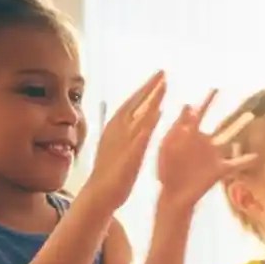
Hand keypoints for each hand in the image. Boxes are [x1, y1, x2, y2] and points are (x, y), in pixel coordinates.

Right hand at [84, 70, 167, 211]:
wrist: (101, 192)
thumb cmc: (112, 169)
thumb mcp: (122, 143)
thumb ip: (133, 128)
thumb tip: (148, 113)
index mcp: (116, 126)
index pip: (133, 102)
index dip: (146, 87)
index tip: (159, 75)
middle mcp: (118, 129)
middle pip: (136, 103)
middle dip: (150, 87)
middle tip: (164, 72)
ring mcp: (123, 141)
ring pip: (139, 115)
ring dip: (151, 100)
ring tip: (163, 86)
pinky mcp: (129, 155)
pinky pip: (139, 138)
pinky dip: (147, 125)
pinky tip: (157, 115)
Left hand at [156, 89, 258, 210]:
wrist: (173, 194)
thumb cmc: (166, 171)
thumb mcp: (167, 148)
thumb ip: (177, 129)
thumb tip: (188, 107)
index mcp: (188, 135)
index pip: (196, 113)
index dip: (204, 103)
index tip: (214, 90)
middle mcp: (202, 142)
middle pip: (212, 118)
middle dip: (214, 104)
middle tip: (219, 88)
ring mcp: (213, 155)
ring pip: (230, 136)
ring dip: (240, 125)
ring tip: (251, 115)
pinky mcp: (220, 169)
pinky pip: (238, 163)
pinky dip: (248, 159)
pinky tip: (258, 155)